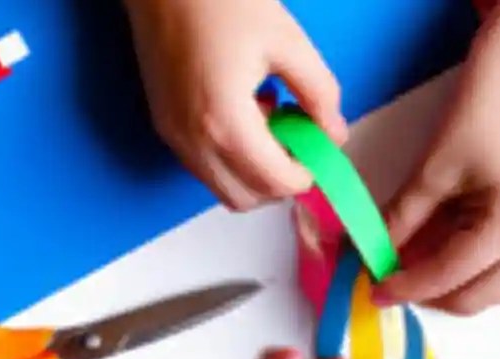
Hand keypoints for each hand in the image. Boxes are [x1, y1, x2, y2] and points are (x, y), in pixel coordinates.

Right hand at [125, 0, 347, 210]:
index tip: (320, 148)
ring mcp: (174, 137)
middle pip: (247, 199)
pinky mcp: (165, 126)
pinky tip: (245, 112)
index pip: (275, 182)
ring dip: (254, 171)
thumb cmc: (220, 0)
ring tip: (271, 120)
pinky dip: (231, 158)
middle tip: (299, 138)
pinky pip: (205, 167)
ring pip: (224, 188)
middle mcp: (193, 141)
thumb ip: (319, 93)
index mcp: (225, 123)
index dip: (306, 174)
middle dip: (280, 180)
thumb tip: (334, 133)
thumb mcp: (288, 42)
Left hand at [374, 6, 499, 314]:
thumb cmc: (485, 112)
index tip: (373, 288)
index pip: (447, 277)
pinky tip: (449, 251)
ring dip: (452, 285)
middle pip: (473, 299)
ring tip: (416, 259)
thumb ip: (400, 221)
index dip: (404, 286)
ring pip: (492, 292)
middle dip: (427, 293)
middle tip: (389, 278)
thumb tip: (370, 254)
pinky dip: (477, 272)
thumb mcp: (433, 172)